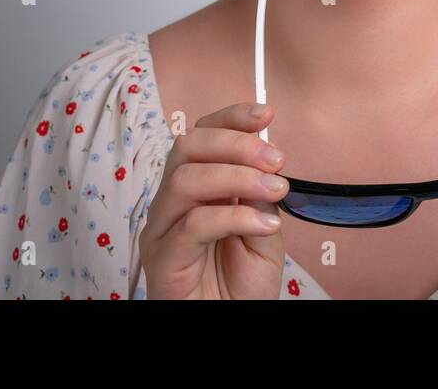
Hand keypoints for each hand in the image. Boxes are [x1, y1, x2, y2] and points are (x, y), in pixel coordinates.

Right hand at [139, 102, 289, 298]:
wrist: (233, 324)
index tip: (265, 114)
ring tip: (276, 190)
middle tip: (276, 160)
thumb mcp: (263, 229)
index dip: (230, 119)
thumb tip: (266, 159)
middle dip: (236, 144)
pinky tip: (266, 225)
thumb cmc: (241, 284)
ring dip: (237, 177)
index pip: (200, 137)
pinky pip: (193, 225)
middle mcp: (172, 204)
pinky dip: (235, 217)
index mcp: (196, 189)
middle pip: (187, 148)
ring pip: (186, 180)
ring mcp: (161, 230)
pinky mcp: (162, 259)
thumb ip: (259, 195)